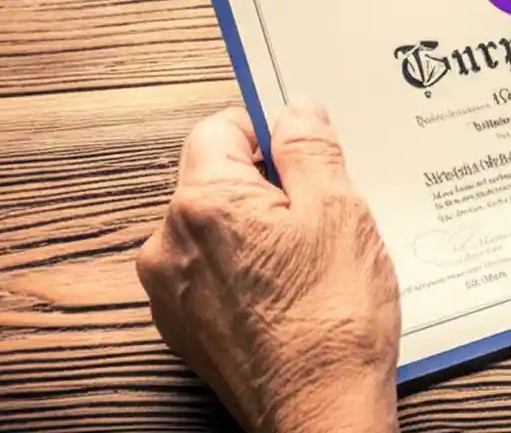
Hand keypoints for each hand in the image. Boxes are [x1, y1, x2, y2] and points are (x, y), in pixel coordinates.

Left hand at [137, 100, 400, 432]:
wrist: (321, 413)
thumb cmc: (334, 322)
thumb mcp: (340, 212)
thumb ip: (310, 148)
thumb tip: (295, 109)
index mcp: (203, 203)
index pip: (222, 127)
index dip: (269, 130)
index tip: (306, 148)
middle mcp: (169, 245)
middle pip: (217, 180)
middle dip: (270, 185)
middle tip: (325, 212)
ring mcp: (172, 292)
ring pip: (218, 229)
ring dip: (261, 230)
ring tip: (314, 260)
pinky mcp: (185, 329)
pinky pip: (215, 274)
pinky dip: (250, 271)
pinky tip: (296, 292)